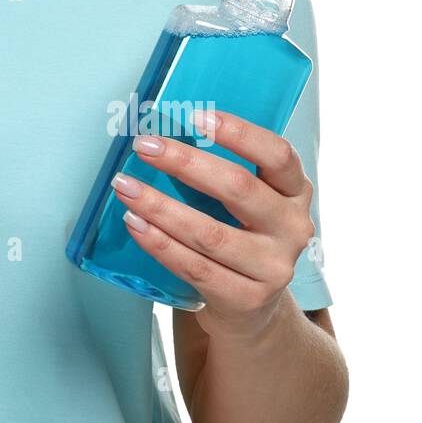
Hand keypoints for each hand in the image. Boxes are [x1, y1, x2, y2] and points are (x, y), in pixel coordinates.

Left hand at [109, 109, 316, 342]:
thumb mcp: (247, 202)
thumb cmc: (238, 234)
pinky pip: (195, 267)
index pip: (278, 155)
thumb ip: (220, 171)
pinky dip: (160, 243)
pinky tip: (135, 224)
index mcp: (295, 192)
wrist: (251, 307)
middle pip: (239, 188)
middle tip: (144, 146)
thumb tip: (161, 135)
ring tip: (126, 187)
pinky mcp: (248, 299)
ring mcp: (274, 268)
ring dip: (161, 207)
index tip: (196, 116)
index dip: (239, 133)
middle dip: (185, 163)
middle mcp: (293, 228)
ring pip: (210, 233)